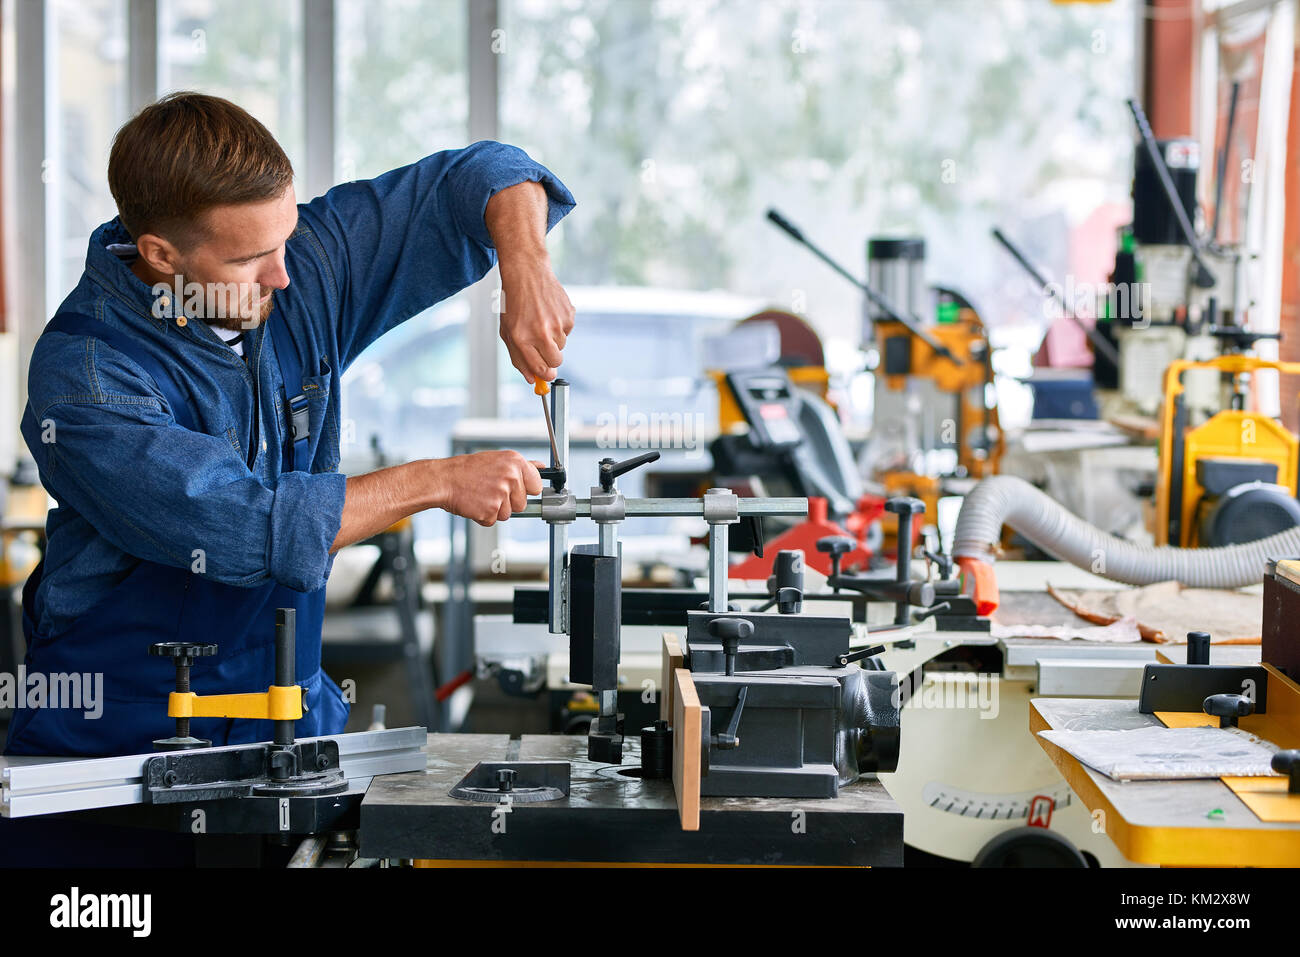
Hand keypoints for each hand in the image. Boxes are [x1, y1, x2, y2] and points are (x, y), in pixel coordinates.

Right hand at [432, 451, 542, 525]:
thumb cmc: (468, 470)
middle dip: (508, 502)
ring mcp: (501, 494)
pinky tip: (475, 503)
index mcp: (515, 462)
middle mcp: (511, 477)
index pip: (537, 486)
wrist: (443, 479)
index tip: (516, 489)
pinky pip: (492, 520)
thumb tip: (541, 467)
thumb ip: (521, 466)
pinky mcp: (490, 510)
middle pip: (522, 504)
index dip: (526, 490)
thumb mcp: (497, 460)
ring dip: (495, 510)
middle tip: (491, 491)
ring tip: (481, 495)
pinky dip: (483, 516)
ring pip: (508, 514)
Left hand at [498, 252, 574, 383]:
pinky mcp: (568, 315)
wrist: (527, 274)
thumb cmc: (515, 303)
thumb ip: (518, 357)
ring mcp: (556, 324)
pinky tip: (549, 312)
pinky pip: (567, 331)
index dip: (544, 376)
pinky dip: (559, 326)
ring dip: (553, 339)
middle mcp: (540, 332)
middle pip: (556, 362)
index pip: (540, 369)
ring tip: (542, 321)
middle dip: (551, 361)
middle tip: (545, 350)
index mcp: (522, 339)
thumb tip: (531, 379)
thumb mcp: (508, 331)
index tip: (546, 375)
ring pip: (562, 346)